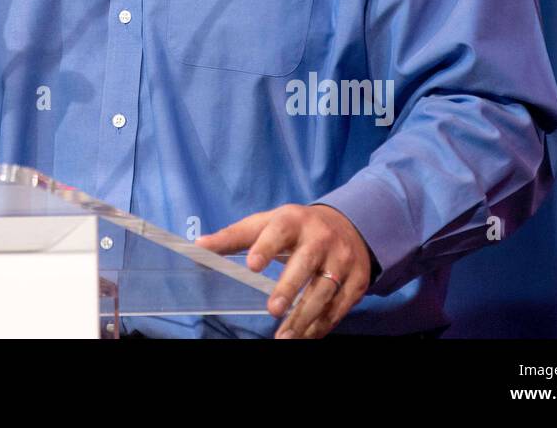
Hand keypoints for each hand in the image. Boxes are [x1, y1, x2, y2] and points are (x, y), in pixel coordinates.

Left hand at [196, 203, 372, 338]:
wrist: (349, 226)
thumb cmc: (296, 228)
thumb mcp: (267, 223)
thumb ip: (234, 236)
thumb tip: (198, 246)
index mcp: (294, 220)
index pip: (279, 231)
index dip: (265, 247)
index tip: (251, 265)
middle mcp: (321, 238)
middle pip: (305, 262)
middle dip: (289, 287)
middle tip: (272, 309)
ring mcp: (342, 259)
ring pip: (324, 289)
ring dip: (304, 316)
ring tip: (285, 336)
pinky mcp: (358, 280)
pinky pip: (340, 306)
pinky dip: (322, 324)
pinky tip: (305, 335)